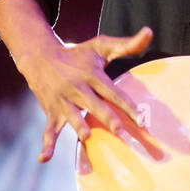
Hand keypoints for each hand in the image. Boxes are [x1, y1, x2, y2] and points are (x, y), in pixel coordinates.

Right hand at [16, 26, 163, 162]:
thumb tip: (150, 32)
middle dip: (106, 117)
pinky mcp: (52, 112)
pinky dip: (46, 144)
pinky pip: (48, 130)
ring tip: (86, 137)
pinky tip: (44, 158)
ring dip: (78, 126)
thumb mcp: (100, 46)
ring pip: (71, 116)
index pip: (113, 92)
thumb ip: (127, 44)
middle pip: (94, 104)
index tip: (141, 119)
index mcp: (92, 75)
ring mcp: (63, 101)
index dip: (127, 105)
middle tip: (119, 130)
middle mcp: (78, 89)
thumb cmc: (77, 54)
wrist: (40, 57)